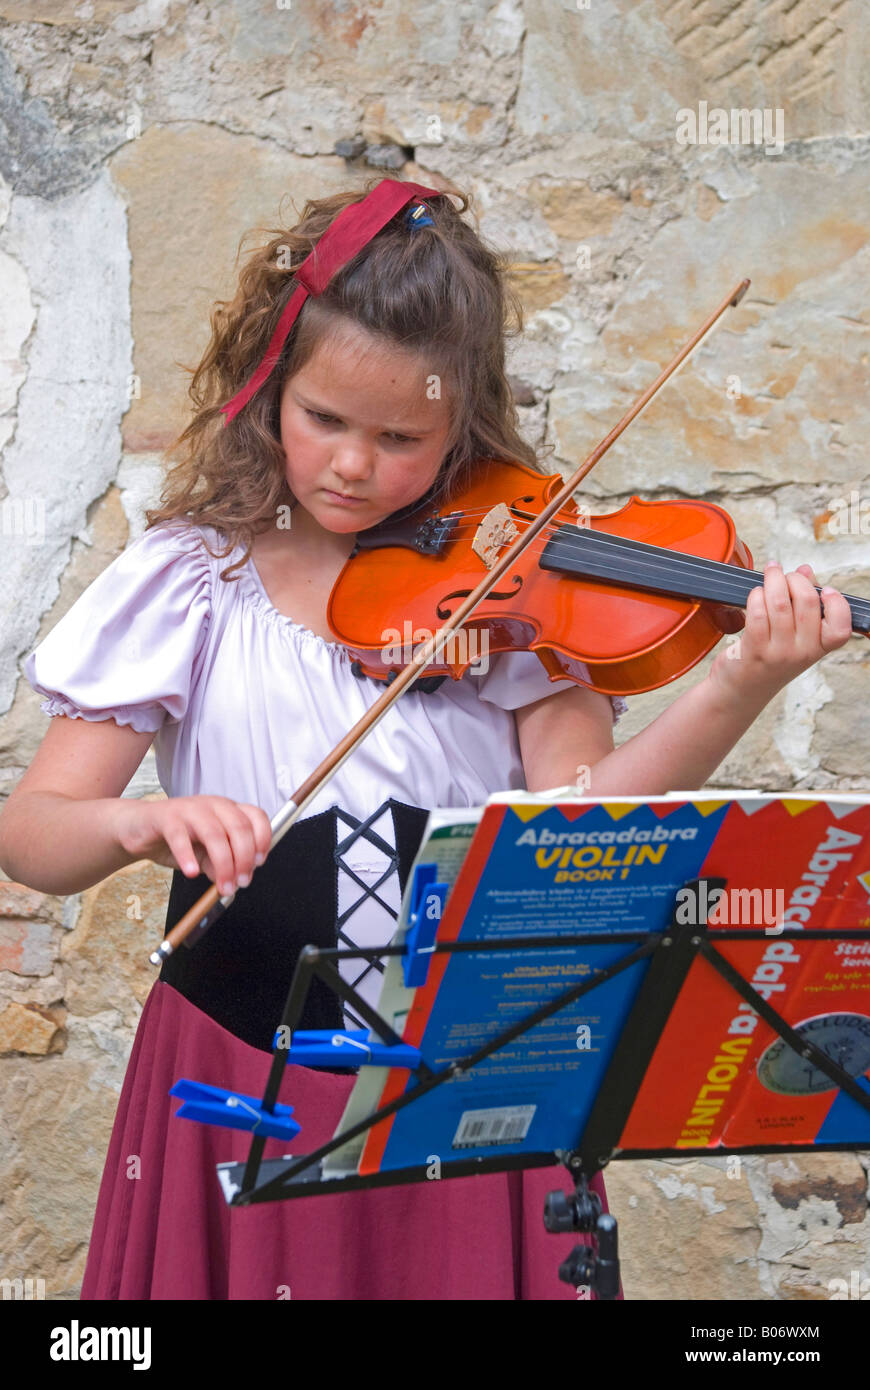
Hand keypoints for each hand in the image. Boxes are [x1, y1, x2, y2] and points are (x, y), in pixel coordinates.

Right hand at [113, 795, 272, 896]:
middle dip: (243, 859)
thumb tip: (234, 881)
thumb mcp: (205, 855)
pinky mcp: (166, 817)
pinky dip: (188, 856)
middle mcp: (213, 804)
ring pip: (214, 833)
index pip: (256, 817)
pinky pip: (180, 836)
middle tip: (240, 883)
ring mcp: (190, 808)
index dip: (263, 840)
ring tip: (222, 886)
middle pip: (239, 827)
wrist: (138, 829)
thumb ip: (221, 865)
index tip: (258, 864)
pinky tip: (192, 872)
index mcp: (228, 810)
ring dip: (223, 863)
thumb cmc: (177, 839)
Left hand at [708, 561, 851, 706]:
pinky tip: (756, 593)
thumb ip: (804, 603)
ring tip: (770, 574)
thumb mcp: (795, 637)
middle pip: (807, 602)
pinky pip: (757, 613)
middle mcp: (802, 652)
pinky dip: (756, 596)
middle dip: (795, 579)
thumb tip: (805, 571)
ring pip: (779, 603)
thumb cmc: (770, 658)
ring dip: (773, 580)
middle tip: (785, 575)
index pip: (841, 628)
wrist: (742, 691)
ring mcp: (778, 652)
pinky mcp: (754, 649)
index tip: (825, 589)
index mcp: (818, 648)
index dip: (837, 604)